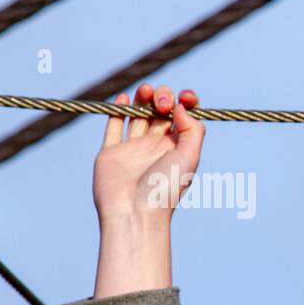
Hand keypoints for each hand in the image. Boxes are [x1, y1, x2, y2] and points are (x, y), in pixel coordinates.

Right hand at [93, 82, 204, 225]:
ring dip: (143, 98)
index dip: (185, 102)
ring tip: (145, 91)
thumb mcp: (190, 157)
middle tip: (160, 103)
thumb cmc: (165, 188)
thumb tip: (181, 106)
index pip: (183, 117)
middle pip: (161, 111)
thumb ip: (192, 129)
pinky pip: (114, 127)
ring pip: (138, 115)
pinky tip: (124, 97)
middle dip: (162, 97)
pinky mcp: (111, 152)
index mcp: (179, 148)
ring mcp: (134, 149)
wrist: (135, 212)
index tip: (184, 97)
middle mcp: (157, 146)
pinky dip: (118, 110)